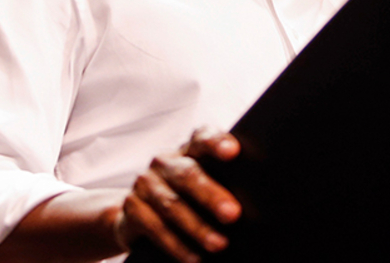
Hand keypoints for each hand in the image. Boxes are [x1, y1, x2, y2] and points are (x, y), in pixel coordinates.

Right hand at [116, 128, 241, 262]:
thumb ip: (224, 183)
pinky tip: (195, 258)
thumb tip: (258, 202)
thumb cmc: (187, 197)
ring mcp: (145, 184)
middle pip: (187, 174)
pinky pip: (156, 228)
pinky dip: (177, 246)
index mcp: (188, 150)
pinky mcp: (132, 208)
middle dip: (211, 195)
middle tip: (233, 214)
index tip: (234, 152)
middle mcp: (164, 162)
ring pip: (172, 205)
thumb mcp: (204, 184)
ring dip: (197, 228)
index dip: (216, 142)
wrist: (138, 215)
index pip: (202, 138)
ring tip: (219, 245)